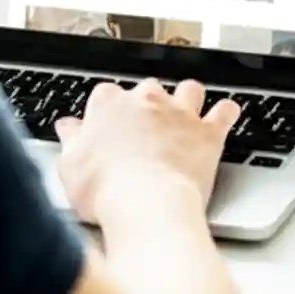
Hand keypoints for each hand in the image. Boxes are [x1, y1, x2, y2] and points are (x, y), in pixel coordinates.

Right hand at [55, 79, 240, 223]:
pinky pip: (224, 111)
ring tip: (185, 114)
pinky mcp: (207, 132)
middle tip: (144, 130)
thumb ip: (71, 141)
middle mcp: (146, 101)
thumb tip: (68, 128)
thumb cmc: (106, 189)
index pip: (105, 96)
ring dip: (187, 100)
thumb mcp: (70, 166)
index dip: (107, 113)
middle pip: (147, 90)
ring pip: (188, 90)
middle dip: (147, 105)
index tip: (107, 128)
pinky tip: (225, 115)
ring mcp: (179, 113)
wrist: (147, 203)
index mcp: (108, 105)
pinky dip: (226, 112)